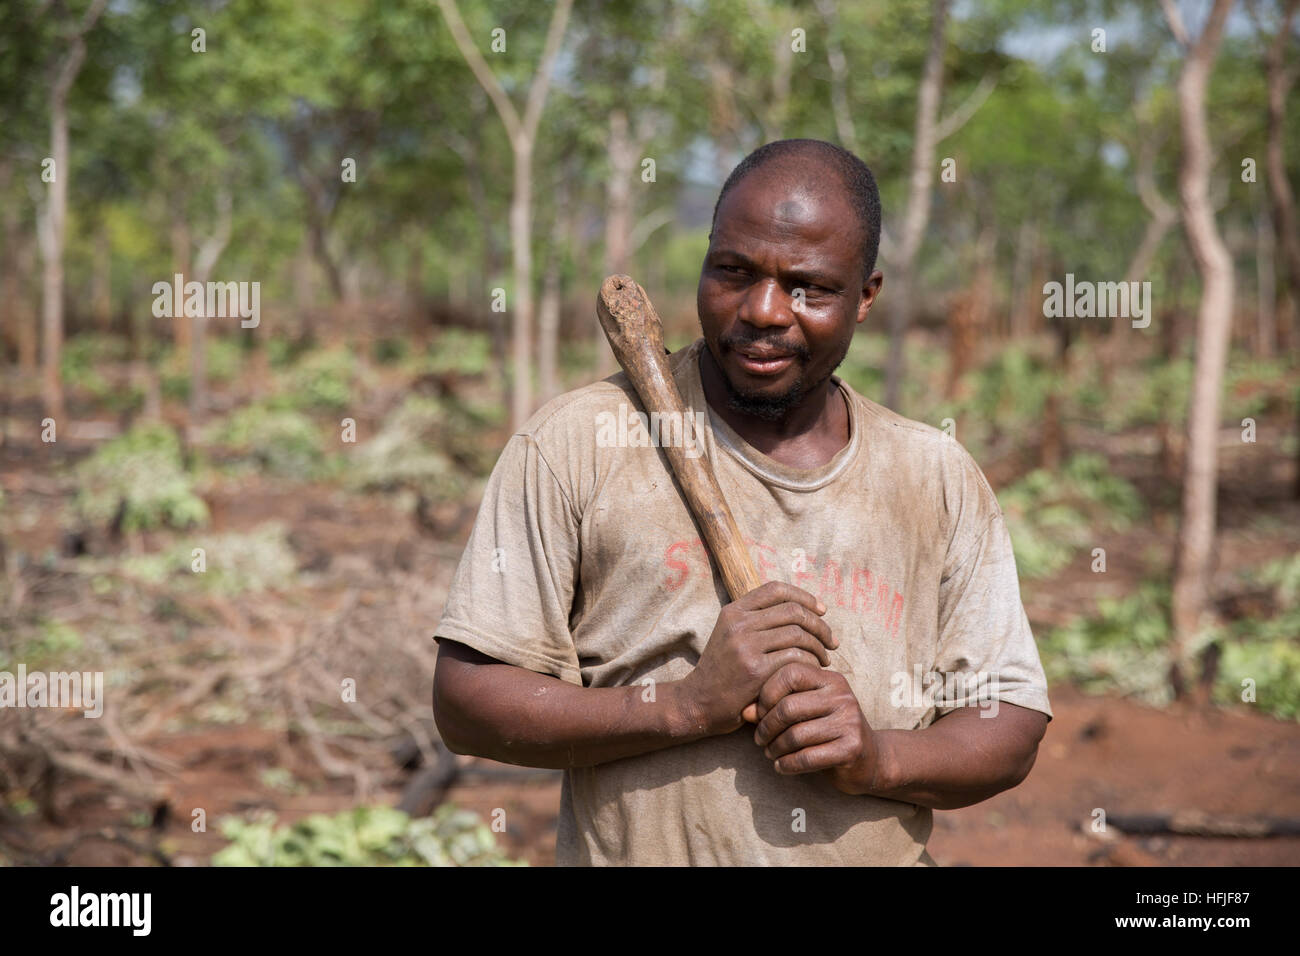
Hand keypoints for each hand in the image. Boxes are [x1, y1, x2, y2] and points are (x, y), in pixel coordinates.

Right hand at [679, 581, 836, 735]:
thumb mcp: (730, 635)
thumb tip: (802, 607)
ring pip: (798, 635)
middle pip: (793, 611)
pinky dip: (811, 663)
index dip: (805, 596)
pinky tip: (813, 671)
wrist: (699, 702)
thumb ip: (757, 619)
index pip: (776, 589)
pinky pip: (796, 658)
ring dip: (819, 647)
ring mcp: (745, 647)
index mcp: (733, 611)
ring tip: (824, 659)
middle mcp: (738, 624)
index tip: (822, 610)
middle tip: (831, 641)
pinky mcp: (755, 671)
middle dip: (820, 625)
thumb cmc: (723, 670)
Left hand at [750, 662, 878, 794]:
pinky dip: (787, 765)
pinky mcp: (851, 748)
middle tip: (759, 740)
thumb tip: (743, 711)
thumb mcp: (804, 713)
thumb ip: (774, 707)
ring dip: (775, 748)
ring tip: (769, 753)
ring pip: (795, 735)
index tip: (758, 714)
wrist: (870, 760)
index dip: (767, 694)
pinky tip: (780, 767)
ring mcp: (849, 721)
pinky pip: (807, 757)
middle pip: (789, 707)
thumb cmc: (827, 732)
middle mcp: (842, 695)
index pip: (790, 673)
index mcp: (830, 679)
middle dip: (767, 727)